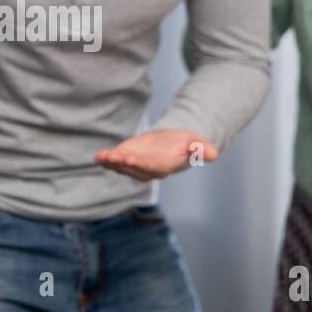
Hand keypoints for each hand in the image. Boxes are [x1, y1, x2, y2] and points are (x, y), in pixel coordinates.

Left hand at [94, 129, 217, 181]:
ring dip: (112, 162)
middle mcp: (148, 169)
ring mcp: (136, 165)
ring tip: (103, 156)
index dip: (140, 164)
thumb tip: (214, 154)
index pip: (151, 167)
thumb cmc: (186, 144)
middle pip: (134, 169)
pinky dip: (106, 160)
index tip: (130, 159)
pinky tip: (98, 156)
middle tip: (113, 157)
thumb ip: (202, 149)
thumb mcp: (195, 143)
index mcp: (164, 166)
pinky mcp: (127, 158)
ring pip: (122, 167)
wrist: (173, 142)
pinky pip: (116, 162)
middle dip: (123, 164)